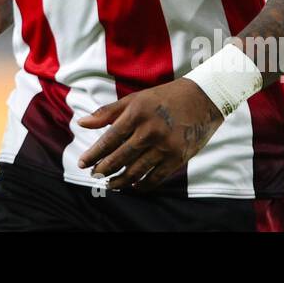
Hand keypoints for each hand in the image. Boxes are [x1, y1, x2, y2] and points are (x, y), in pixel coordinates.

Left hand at [76, 78, 224, 190]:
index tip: (82, 163)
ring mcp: (165, 145)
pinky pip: (156, 177)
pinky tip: (133, 185)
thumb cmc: (163, 97)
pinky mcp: (178, 157)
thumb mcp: (135, 99)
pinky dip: (143, 184)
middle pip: (121, 157)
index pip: (109, 139)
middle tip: (94, 175)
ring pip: (137, 170)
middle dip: (104, 169)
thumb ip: (108, 113)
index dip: (94, 153)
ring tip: (110, 184)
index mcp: (136, 113)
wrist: (202, 98)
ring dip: (121, 180)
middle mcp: (150, 130)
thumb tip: (82, 123)